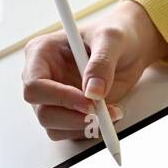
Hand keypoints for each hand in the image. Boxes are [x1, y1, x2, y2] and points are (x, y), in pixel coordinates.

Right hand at [22, 0, 167, 139]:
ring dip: (84, 126)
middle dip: (73, 117)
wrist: (132, 48)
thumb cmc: (116, 35)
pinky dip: (90, 130)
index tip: (87, 102)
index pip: (35, 85)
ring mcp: (55, 97)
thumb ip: (102, 63)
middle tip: (101, 112)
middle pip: (42, 111)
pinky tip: (108, 115)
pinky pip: (70, 132)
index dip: (59, 98)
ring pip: (54, 126)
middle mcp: (43, 77)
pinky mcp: (69, 111)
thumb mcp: (112, 39)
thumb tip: (93, 91)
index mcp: (41, 53)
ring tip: (111, 111)